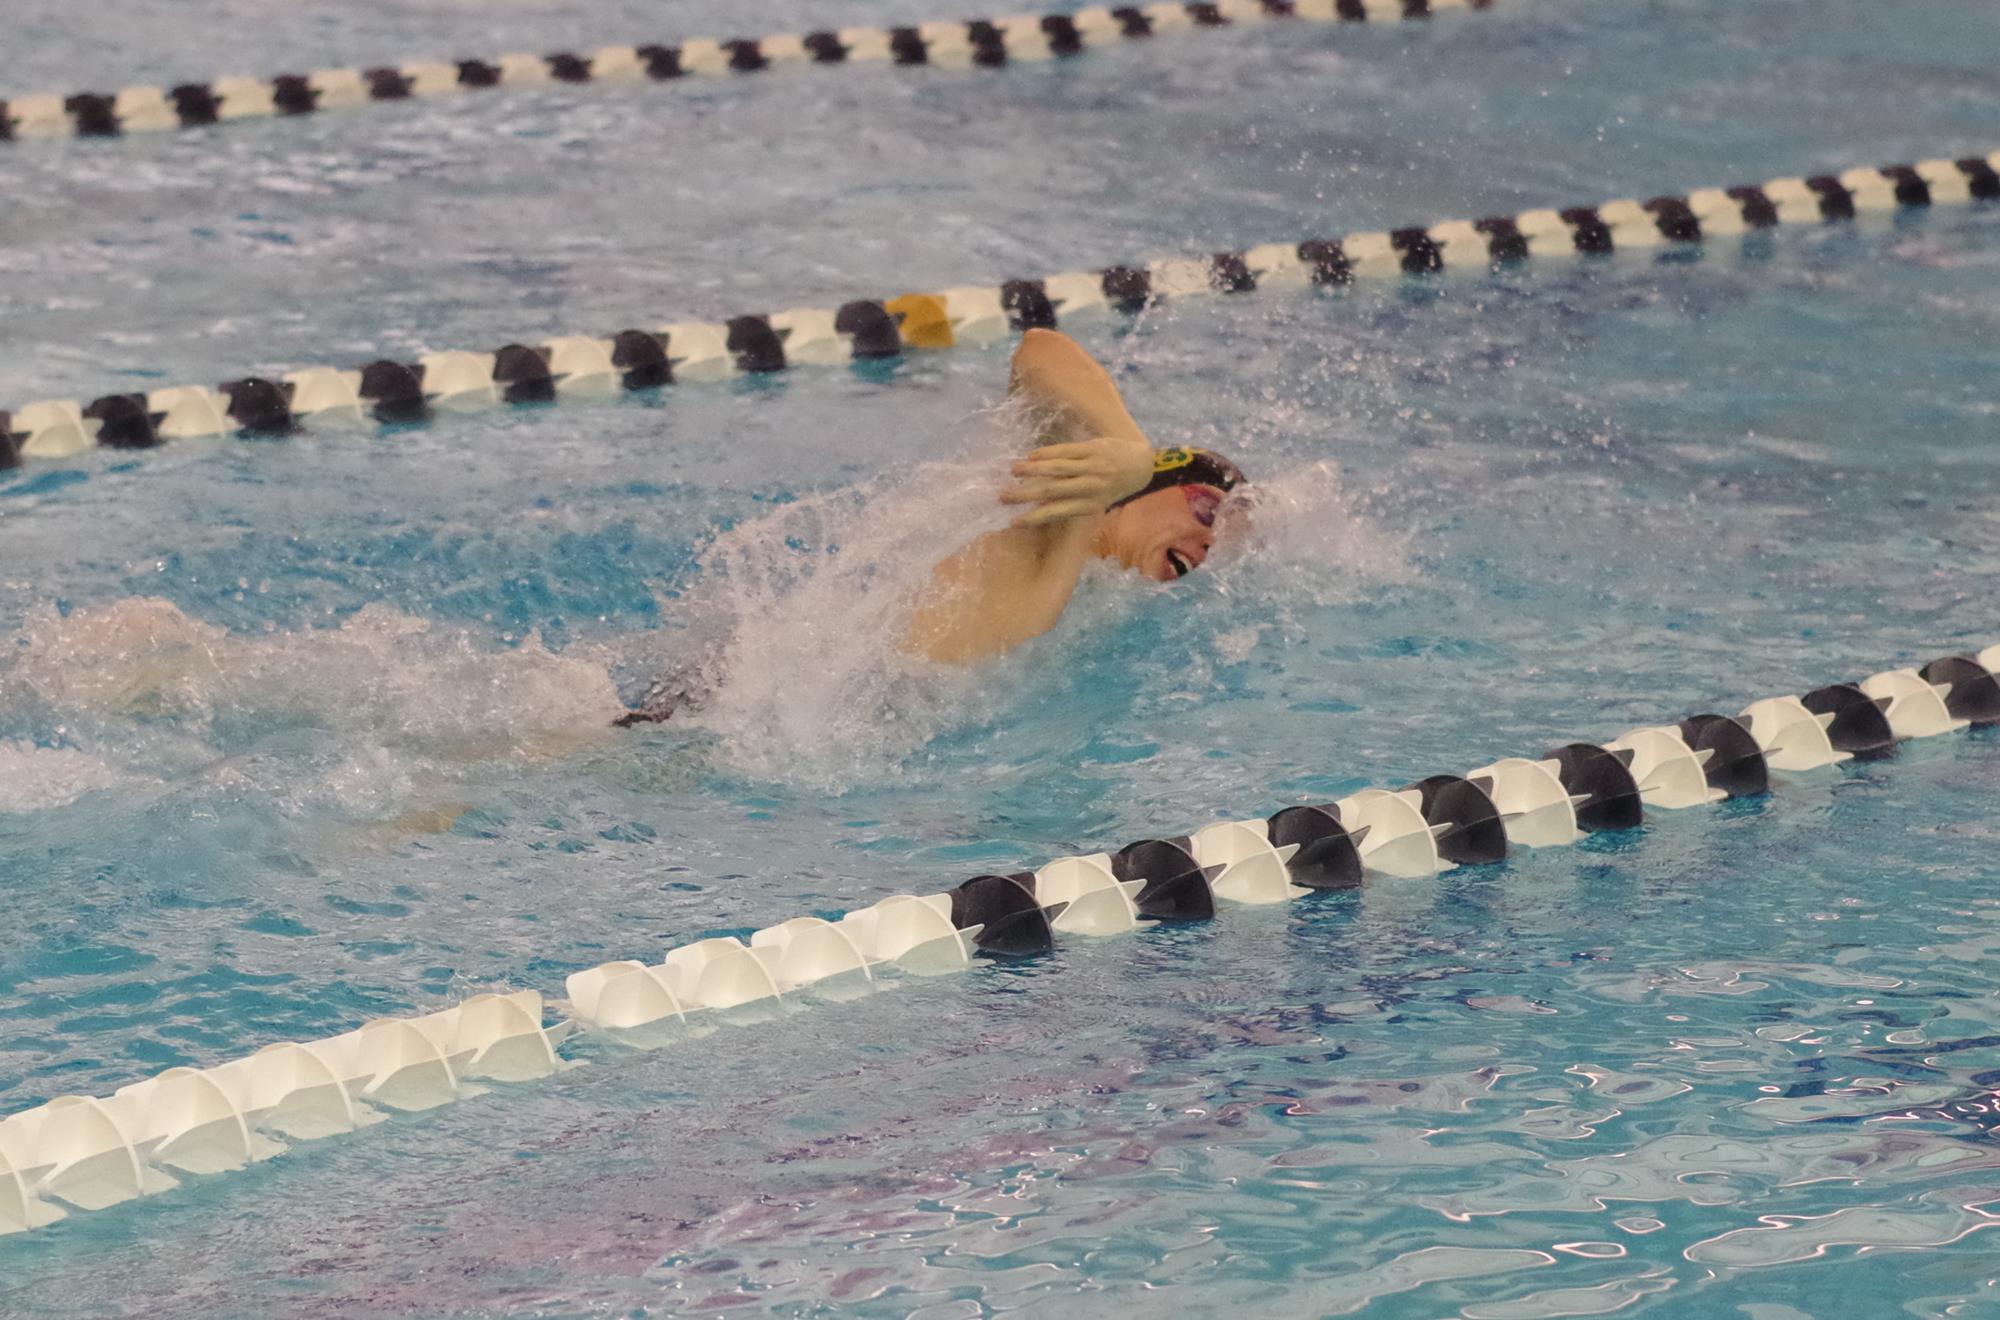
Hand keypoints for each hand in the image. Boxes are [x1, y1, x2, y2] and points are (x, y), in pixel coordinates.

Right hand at [999, 435, 1154, 526]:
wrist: (1141, 465)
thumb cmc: (1114, 487)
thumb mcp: (1098, 501)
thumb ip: (1074, 504)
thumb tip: (1042, 508)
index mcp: (1090, 505)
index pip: (1056, 512)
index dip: (1034, 518)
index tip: (1013, 522)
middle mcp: (1090, 487)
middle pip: (1052, 491)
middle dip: (1025, 494)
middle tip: (1002, 496)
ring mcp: (1092, 467)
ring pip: (1057, 469)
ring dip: (1032, 469)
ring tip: (1012, 470)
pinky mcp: (1093, 449)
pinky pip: (1066, 450)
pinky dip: (1047, 453)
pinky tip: (1031, 456)